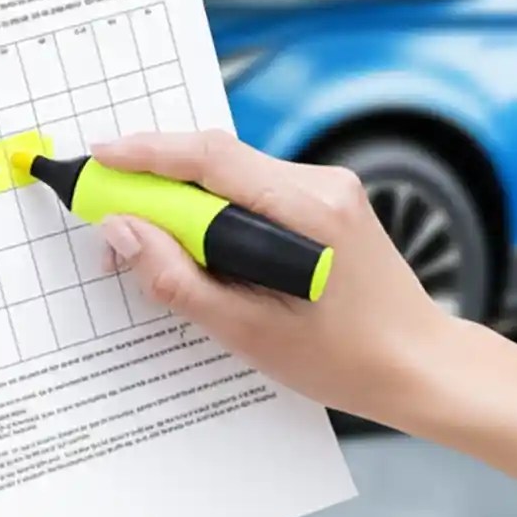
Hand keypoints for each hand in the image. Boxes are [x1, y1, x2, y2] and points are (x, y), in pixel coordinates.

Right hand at [93, 131, 455, 425]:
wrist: (416, 364)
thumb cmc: (347, 359)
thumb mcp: (248, 331)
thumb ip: (177, 278)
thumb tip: (123, 231)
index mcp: (309, 209)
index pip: (211, 157)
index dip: (146, 153)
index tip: (99, 160)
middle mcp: (323, 183)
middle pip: (217, 160)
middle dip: (156, 182)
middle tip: (109, 214)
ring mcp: (329, 188)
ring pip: (233, 175)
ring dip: (185, 200)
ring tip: (150, 244)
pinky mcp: (327, 201)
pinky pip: (255, 190)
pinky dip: (217, 211)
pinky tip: (199, 247)